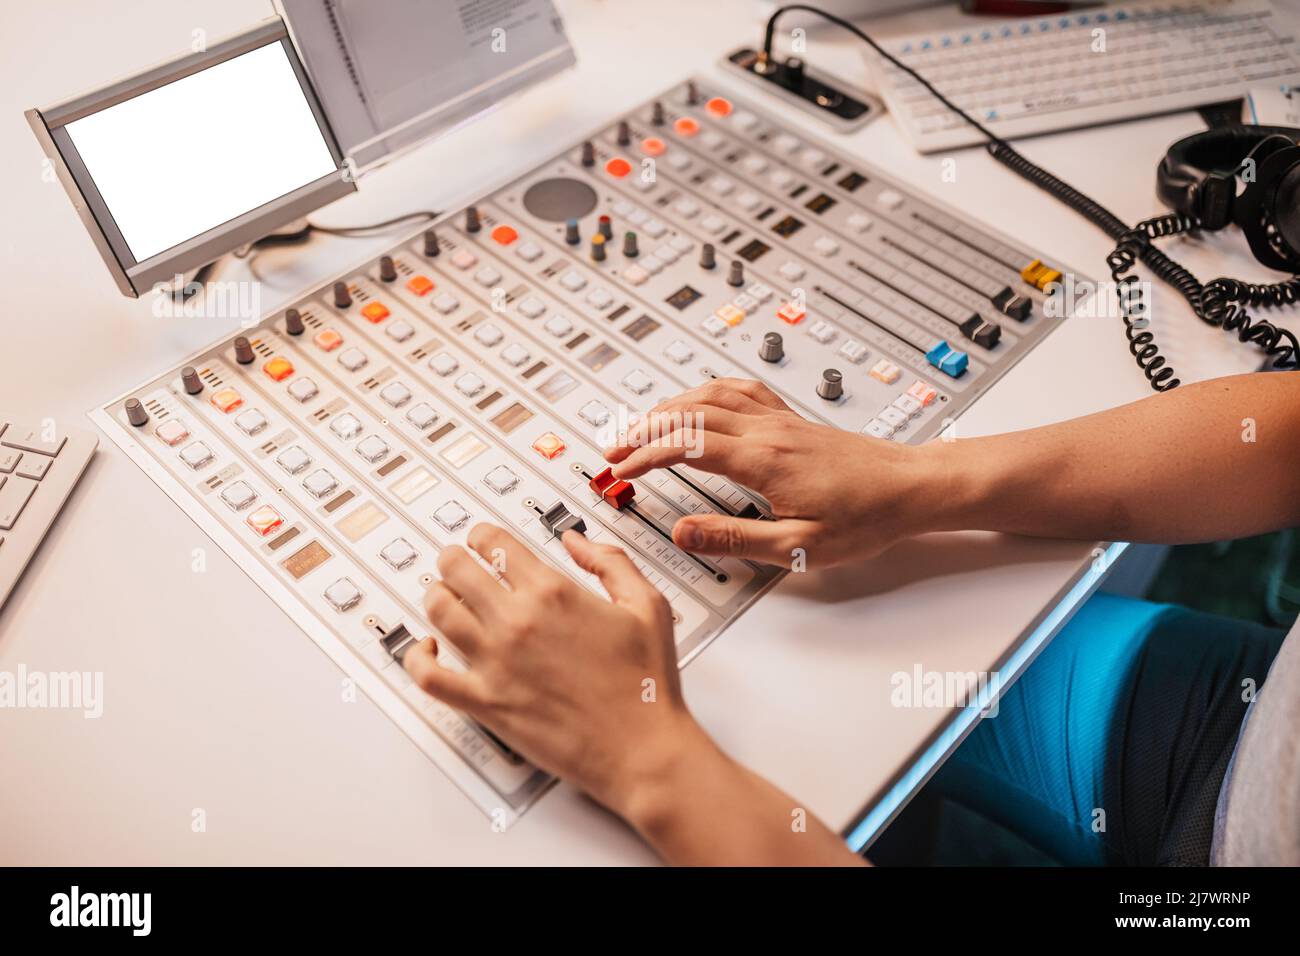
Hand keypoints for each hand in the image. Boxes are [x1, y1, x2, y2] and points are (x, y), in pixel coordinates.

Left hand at [402, 523, 710, 822]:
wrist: (642, 749)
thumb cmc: (647, 685)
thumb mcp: (647, 605)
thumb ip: (610, 562)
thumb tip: (576, 541)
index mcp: (554, 592)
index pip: (494, 544)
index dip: (482, 536)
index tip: (483, 540)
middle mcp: (517, 622)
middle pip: (456, 570)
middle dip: (453, 559)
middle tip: (456, 563)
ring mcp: (495, 662)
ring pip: (437, 612)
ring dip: (435, 596)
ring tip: (443, 596)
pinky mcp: (485, 703)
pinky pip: (429, 676)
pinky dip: (418, 659)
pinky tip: (427, 650)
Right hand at [604, 378, 941, 567]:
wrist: (911, 487)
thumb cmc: (867, 517)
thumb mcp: (800, 547)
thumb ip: (735, 539)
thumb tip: (684, 532)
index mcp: (764, 459)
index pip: (686, 445)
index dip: (644, 456)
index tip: (620, 470)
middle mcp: (768, 430)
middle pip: (689, 413)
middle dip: (643, 428)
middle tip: (613, 448)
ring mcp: (780, 419)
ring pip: (710, 394)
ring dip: (669, 406)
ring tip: (640, 425)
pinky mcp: (791, 419)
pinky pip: (739, 390)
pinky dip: (704, 392)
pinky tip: (697, 401)